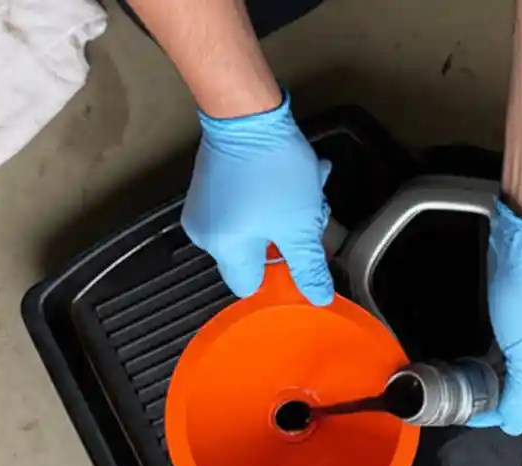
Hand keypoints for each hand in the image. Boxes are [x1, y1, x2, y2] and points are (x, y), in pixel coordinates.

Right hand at [181, 92, 333, 305]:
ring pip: (253, 226)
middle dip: (286, 236)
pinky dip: (268, 195)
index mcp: (225, 249)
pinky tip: (290, 173)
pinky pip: (243, 204)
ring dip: (284, 212)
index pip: (249, 286)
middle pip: (253, 254)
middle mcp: (205, 234)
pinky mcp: (209, 184)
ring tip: (306, 185)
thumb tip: (318, 298)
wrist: (247, 112)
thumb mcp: (301, 225)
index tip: (299, 254)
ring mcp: (204, 206)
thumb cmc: (274, 169)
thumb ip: (308, 266)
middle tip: (309, 211)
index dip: (278, 274)